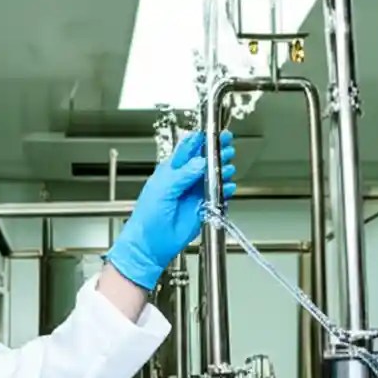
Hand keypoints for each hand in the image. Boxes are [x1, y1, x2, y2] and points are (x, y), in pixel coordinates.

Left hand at [104, 131, 236, 289]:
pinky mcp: (202, 207)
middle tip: (227, 144)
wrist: (150, 245)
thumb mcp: (162, 190)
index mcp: (171, 171)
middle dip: (216, 151)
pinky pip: (217, 195)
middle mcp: (184, 180)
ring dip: (222, 170)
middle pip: (204, 160)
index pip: (188, 149)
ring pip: (212, 176)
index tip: (213, 132)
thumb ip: (182, 175)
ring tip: (229, 166)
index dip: (201, 139)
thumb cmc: (148, 219)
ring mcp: (193, 193)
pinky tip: (228, 187)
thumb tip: (199, 162)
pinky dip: (225, 190)